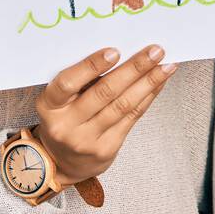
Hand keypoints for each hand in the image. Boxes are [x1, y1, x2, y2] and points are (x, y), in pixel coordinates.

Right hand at [32, 45, 176, 186]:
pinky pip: (131, 117)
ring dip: (148, 83)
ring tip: (165, 66)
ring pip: (122, 105)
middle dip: (134, 69)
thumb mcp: (58, 101)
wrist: (59, 162)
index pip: (68, 83)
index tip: (115, 51)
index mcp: (49, 105)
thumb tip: (119, 52)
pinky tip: (158, 84)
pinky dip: (147, 97)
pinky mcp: (106, 149)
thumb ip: (80, 80)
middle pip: (104, 93)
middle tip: (154, 52)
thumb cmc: (62, 120)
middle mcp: (65, 125)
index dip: (91, 66)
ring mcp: (86, 140)